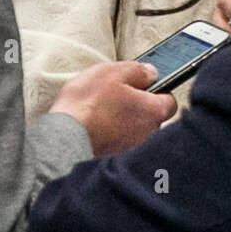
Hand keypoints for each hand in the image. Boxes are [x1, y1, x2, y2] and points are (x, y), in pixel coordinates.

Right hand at [48, 60, 177, 155]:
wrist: (61, 140)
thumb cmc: (87, 105)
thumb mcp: (112, 73)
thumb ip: (137, 70)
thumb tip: (150, 73)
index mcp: (153, 111)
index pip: (169, 101)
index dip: (157, 91)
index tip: (144, 85)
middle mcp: (149, 134)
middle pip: (151, 117)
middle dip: (138, 107)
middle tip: (116, 96)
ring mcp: (132, 150)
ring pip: (134, 131)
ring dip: (123, 123)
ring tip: (101, 113)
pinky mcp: (114, 161)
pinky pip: (118, 144)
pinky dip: (110, 137)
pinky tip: (94, 129)